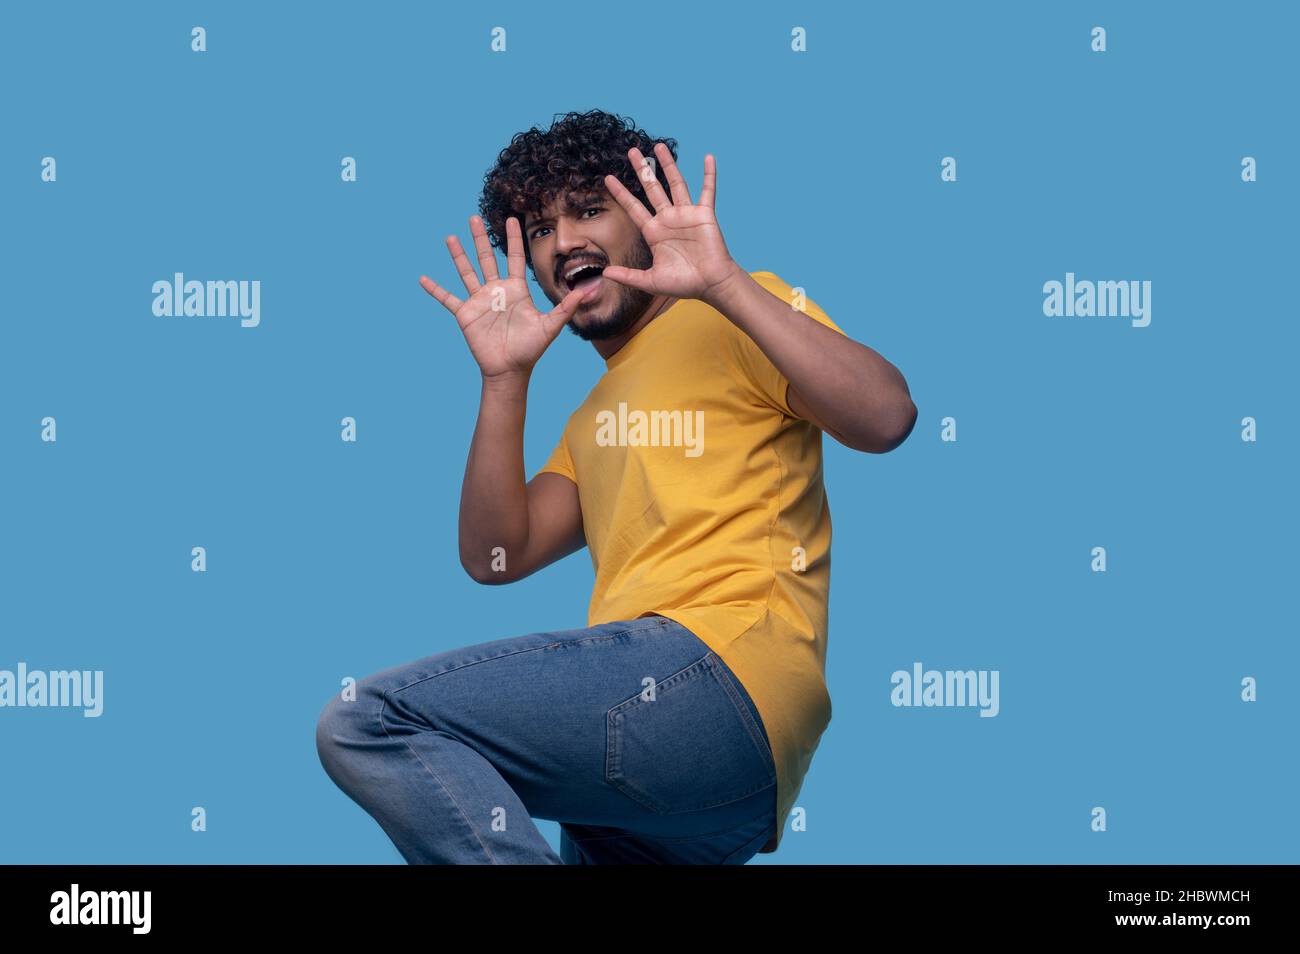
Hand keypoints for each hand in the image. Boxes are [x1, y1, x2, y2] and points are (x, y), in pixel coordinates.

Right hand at [419, 215, 595, 381]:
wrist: (510, 370)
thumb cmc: (531, 349)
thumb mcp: (551, 327)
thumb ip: (566, 308)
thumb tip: (586, 291)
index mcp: (515, 290)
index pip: (513, 258)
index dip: (513, 239)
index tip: (511, 218)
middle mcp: (496, 291)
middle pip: (486, 258)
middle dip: (480, 238)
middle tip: (474, 217)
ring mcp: (479, 301)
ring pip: (466, 272)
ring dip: (458, 255)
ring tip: (450, 237)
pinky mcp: (465, 314)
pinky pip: (447, 299)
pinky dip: (435, 290)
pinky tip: (423, 279)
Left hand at [599, 142, 740, 303]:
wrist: (710, 284)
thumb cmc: (683, 284)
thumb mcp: (650, 281)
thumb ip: (628, 276)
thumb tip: (605, 274)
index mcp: (654, 232)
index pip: (633, 207)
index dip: (620, 193)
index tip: (607, 178)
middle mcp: (668, 219)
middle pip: (651, 188)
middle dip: (641, 169)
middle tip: (631, 151)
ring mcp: (686, 214)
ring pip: (675, 183)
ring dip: (668, 164)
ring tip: (658, 146)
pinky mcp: (704, 214)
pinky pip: (707, 190)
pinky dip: (709, 174)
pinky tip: (707, 157)